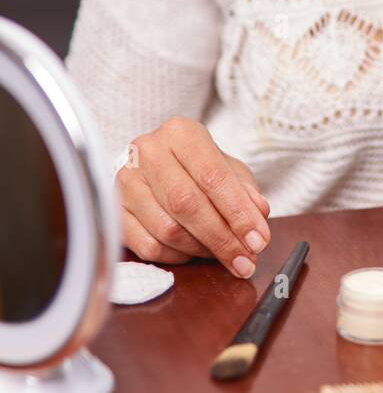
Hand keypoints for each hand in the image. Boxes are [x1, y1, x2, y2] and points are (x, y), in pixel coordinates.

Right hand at [116, 116, 270, 276]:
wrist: (158, 162)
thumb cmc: (198, 166)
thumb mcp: (228, 169)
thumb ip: (245, 191)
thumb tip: (258, 214)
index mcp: (181, 133)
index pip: (213, 177)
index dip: (239, 213)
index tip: (259, 241)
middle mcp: (148, 151)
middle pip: (188, 204)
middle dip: (222, 238)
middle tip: (246, 260)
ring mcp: (126, 181)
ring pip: (167, 229)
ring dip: (201, 249)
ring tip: (222, 253)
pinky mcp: (113, 210)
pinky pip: (148, 247)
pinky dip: (176, 256)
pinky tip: (192, 251)